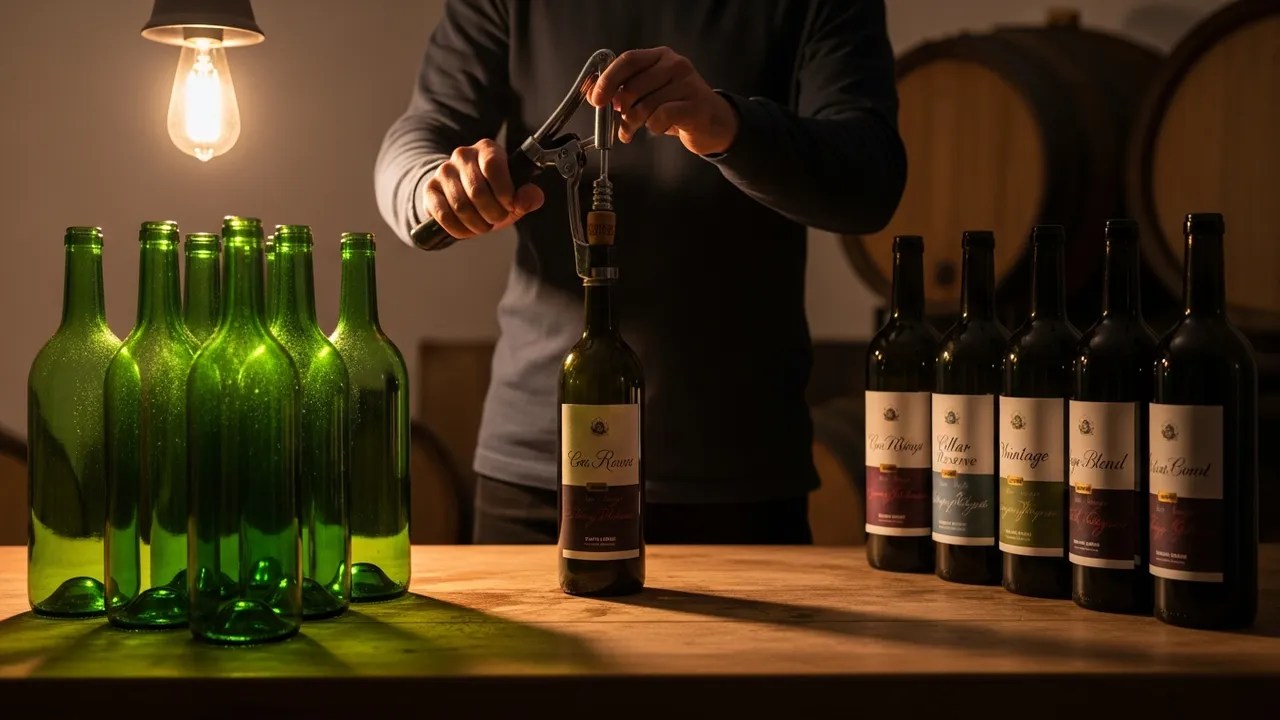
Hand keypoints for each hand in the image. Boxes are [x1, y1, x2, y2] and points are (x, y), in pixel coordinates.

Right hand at [423, 139, 544, 239]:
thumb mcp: (515, 196)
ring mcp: (444, 171)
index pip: (493, 165)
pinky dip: (459, 229)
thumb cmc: (494, 195)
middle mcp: (463, 155)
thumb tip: (528, 197)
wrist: (463, 197)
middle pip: (477, 191)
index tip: (510, 206)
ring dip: (476, 224)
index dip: (504, 191)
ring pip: (460, 206)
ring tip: (483, 225)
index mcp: (487, 149)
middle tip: (497, 219)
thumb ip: (528, 196)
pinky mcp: (430, 189)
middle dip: (492, 214)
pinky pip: (443, 214)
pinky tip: (467, 230)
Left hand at [588, 46, 738, 154]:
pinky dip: (655, 127)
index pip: (628, 60)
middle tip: (621, 123)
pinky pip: (661, 117)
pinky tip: (659, 128)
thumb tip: (595, 92)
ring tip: (636, 130)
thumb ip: (623, 90)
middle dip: (621, 110)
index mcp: (660, 56)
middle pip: (633, 86)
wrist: (713, 122)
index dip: (608, 80)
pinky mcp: (695, 105)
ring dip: (636, 123)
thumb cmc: (677, 107)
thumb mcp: (648, 93)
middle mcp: (675, 64)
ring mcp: (687, 83)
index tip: (597, 99)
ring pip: (645, 105)